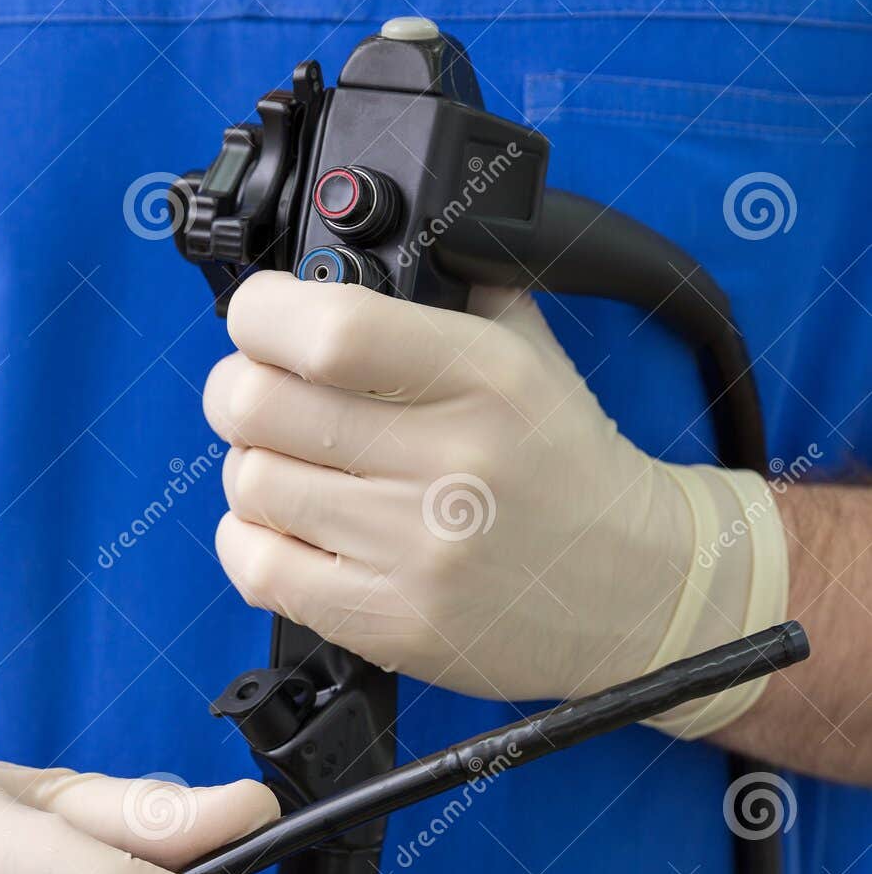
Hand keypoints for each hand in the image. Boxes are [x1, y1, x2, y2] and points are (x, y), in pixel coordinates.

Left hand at [204, 272, 781, 718]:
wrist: (635, 589)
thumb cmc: (566, 468)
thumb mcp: (530, 352)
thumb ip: (449, 291)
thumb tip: (344, 251)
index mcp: (482, 376)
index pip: (326, 328)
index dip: (262, 314)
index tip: (262, 318)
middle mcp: (448, 461)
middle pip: (260, 405)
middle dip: (238, 389)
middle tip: (260, 394)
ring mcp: (416, 550)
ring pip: (251, 483)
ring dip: (251, 467)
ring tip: (293, 467)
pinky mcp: (392, 622)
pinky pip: (259, 568)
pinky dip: (249, 539)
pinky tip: (288, 528)